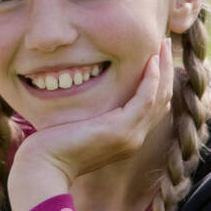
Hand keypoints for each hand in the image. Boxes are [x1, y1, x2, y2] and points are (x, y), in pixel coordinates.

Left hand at [10, 37, 174, 192]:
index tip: (154, 57)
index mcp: (125, 139)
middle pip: (162, 100)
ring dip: (163, 67)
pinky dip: (152, 77)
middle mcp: (134, 139)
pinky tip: (150, 59)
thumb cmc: (51, 149)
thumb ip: (90, 116)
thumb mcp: (77, 129)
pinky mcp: (121, 129)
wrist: (45, 167)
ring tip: (162, 42)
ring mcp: (130, 136)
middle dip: (166, 70)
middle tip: (163, 43)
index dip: (158, 82)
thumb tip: (86, 99)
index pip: (151, 108)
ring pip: (160, 96)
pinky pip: (146, 97)